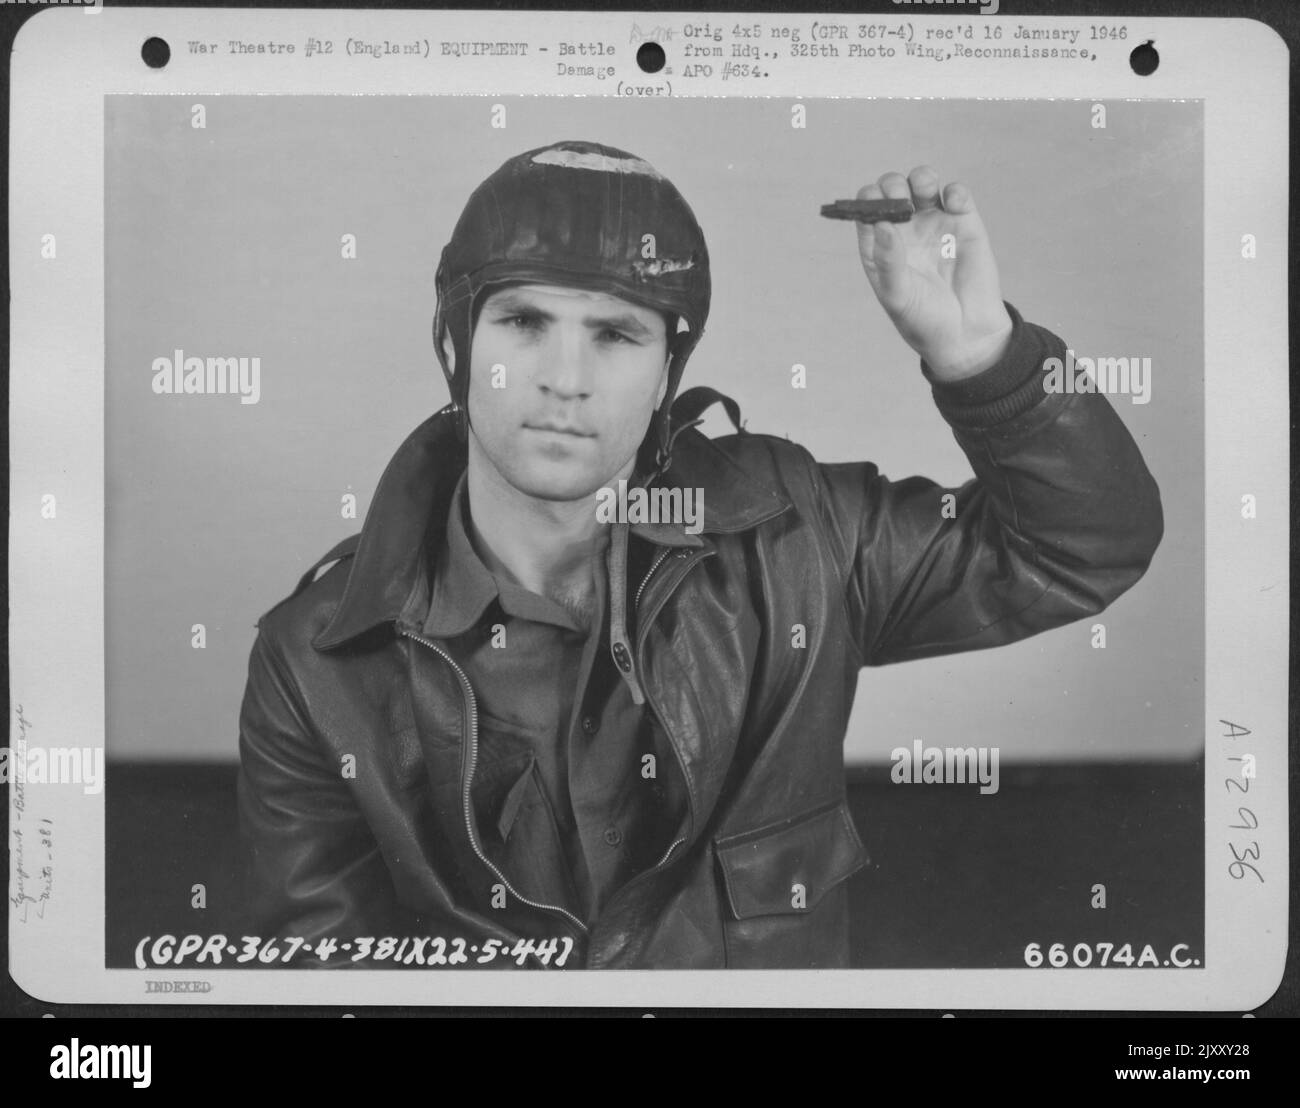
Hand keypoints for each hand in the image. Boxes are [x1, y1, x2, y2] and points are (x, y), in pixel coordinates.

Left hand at [855, 166, 1012, 380]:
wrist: (965, 334)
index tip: (879, 209)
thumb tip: (882, 224)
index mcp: (880, 245)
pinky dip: (955, 191)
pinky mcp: (964, 223)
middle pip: (892, 188)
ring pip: (923, 183)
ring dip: (921, 178)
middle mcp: (904, 230)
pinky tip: (954, 204)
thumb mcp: (899, 296)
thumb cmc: (923, 321)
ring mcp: (933, 223)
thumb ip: (889, 262)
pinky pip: (957, 194)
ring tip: (924, 192)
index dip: (869, 201)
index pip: (866, 208)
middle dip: (893, 185)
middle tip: (901, 199)